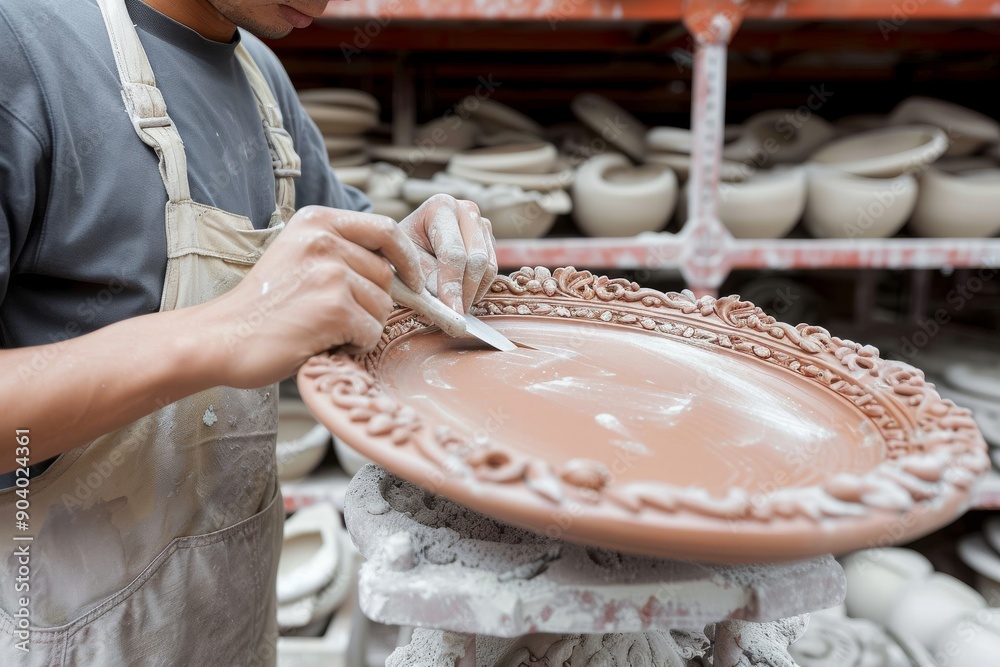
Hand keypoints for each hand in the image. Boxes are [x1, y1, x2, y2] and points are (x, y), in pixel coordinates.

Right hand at [211, 206, 424, 387]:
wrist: (223, 337)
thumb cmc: (265, 305)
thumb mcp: (298, 256)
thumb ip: (341, 250)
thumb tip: (399, 266)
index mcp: (317, 221)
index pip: (386, 230)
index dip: (406, 258)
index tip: (412, 280)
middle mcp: (324, 240)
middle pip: (386, 275)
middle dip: (371, 302)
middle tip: (334, 317)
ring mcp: (330, 273)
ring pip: (382, 306)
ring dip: (362, 326)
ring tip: (323, 328)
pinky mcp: (334, 307)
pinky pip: (371, 331)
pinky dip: (354, 345)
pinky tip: (323, 341)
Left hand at [397, 194, 497, 313]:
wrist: (408, 239)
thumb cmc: (402, 251)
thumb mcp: (406, 263)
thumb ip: (427, 282)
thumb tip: (451, 309)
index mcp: (440, 207)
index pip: (453, 253)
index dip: (452, 285)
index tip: (452, 311)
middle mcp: (466, 210)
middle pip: (477, 259)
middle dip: (466, 291)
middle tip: (454, 314)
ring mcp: (482, 223)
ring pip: (489, 267)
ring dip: (473, 292)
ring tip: (455, 306)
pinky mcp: (489, 239)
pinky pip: (493, 270)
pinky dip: (478, 288)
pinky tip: (461, 295)